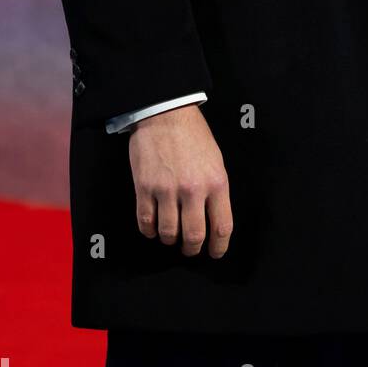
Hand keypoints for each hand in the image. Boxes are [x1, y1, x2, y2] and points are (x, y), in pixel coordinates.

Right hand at [128, 104, 232, 256]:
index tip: (215, 253)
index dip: (219, 247)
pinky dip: (149, 231)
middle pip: (193, 236)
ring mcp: (167, 190)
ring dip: (169, 239)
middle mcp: (193, 189)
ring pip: (168, 233)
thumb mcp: (216, 161)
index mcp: (216, 182)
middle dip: (192, 248)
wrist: (165, 113)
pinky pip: (145, 222)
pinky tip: (152, 228)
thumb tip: (212, 218)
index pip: (222, 226)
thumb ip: (215, 190)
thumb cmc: (193, 135)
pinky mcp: (145, 187)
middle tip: (190, 248)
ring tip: (170, 235)